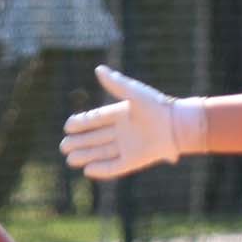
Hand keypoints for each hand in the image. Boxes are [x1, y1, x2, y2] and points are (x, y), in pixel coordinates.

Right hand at [60, 65, 206, 179]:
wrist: (178, 126)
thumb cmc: (158, 106)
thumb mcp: (134, 93)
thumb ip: (116, 83)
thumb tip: (99, 69)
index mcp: (122, 114)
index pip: (97, 120)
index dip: (82, 123)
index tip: (67, 126)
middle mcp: (124, 131)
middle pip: (96, 138)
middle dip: (79, 142)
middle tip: (63, 146)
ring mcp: (129, 147)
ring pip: (102, 153)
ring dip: (86, 156)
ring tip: (69, 159)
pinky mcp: (135, 161)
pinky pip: (115, 167)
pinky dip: (102, 170)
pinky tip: (87, 171)